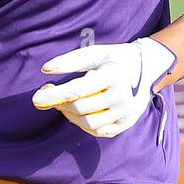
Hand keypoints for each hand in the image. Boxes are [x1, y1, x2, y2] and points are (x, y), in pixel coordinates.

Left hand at [32, 38, 176, 137]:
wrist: (148, 68)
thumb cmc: (115, 58)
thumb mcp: (95, 52)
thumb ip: (70, 60)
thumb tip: (45, 69)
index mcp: (113, 75)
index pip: (78, 90)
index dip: (54, 96)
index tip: (35, 98)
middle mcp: (122, 96)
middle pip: (81, 108)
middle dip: (59, 104)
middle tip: (47, 96)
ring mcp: (126, 113)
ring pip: (88, 124)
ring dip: (69, 116)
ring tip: (62, 104)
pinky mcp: (126, 124)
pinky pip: (98, 132)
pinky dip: (83, 125)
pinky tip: (77, 113)